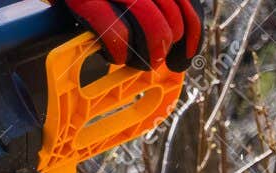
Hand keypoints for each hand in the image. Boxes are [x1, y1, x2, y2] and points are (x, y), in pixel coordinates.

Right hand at [60, 0, 201, 72]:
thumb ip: (145, 6)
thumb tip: (174, 39)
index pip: (182, 4)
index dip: (192, 32)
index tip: (187, 54)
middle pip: (169, 19)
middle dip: (164, 48)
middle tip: (154, 60)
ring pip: (150, 24)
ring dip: (148, 53)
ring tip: (138, 63)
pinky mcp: (83, 0)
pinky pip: (115, 30)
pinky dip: (119, 49)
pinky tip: (116, 56)